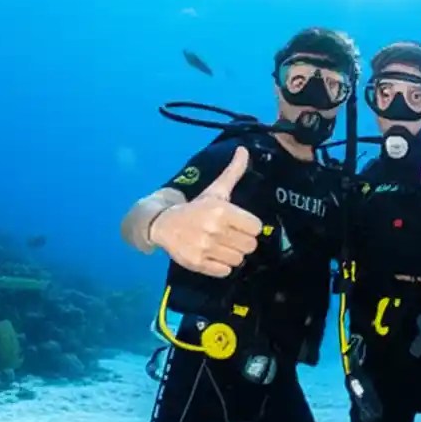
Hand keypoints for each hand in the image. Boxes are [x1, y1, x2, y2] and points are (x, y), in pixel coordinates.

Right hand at [150, 147, 262, 277]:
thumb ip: (233, 172)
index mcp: (222, 211)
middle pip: (250, 245)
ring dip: (233, 253)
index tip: (239, 223)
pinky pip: (225, 271)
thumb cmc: (195, 207)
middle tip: (230, 235)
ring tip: (221, 245)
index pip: (256, 227)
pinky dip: (222, 266)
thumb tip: (244, 150)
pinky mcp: (198, 264)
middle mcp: (215, 230)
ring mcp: (206, 249)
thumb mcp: (215, 190)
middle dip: (242, 240)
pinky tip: (214, 255)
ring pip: (239, 259)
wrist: (164, 224)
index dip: (249, 226)